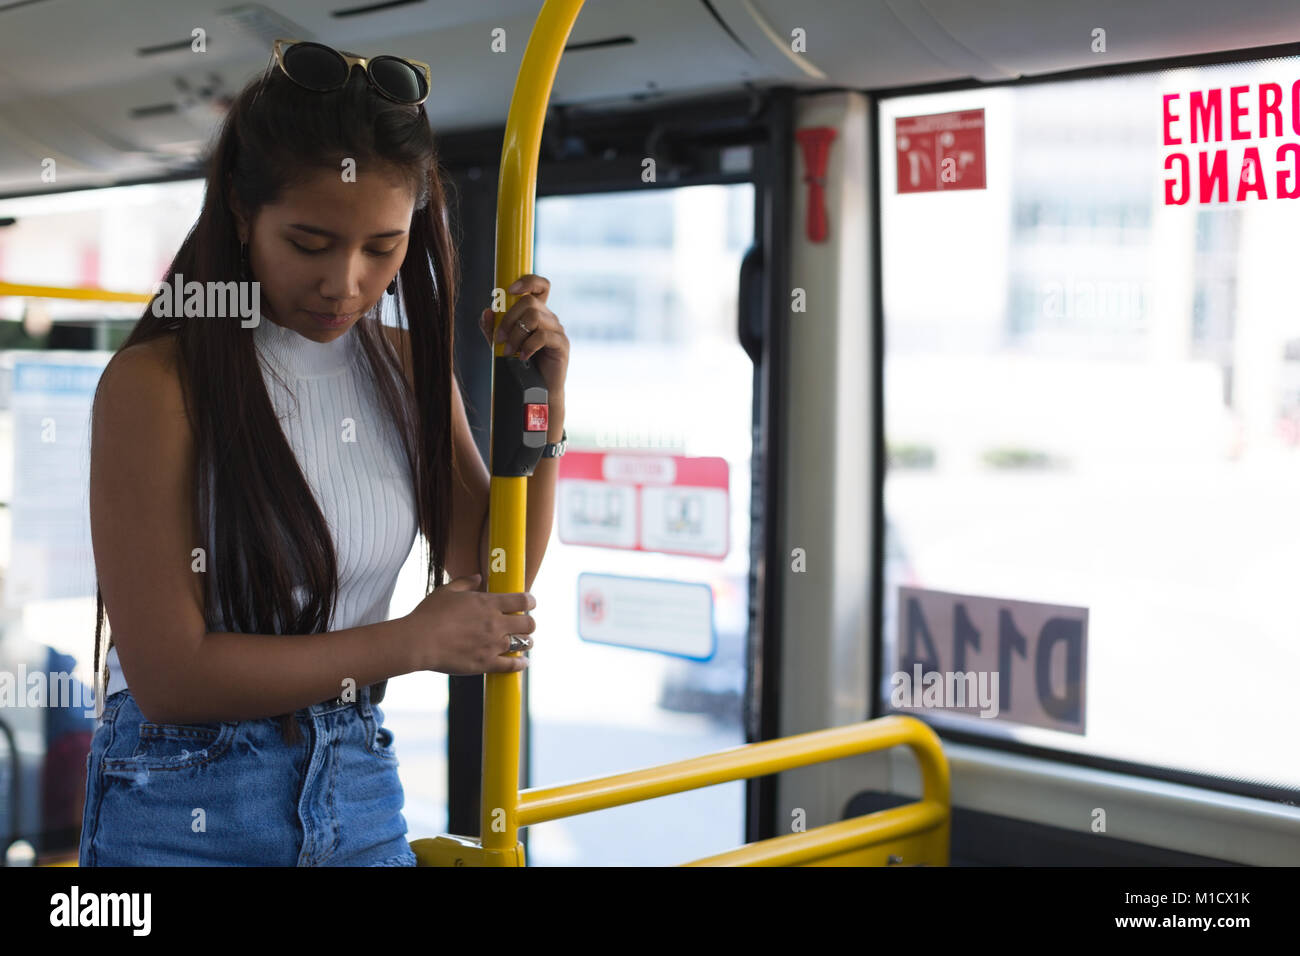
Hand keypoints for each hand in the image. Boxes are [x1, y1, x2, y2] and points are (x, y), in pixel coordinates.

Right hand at [406, 574, 536, 674]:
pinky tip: (523, 663)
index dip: (530, 601)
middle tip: (525, 624)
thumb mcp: (447, 591)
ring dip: (526, 642)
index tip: (530, 603)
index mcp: (488, 603)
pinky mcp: (486, 663)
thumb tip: (478, 577)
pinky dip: (520, 664)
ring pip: (524, 643)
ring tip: (524, 642)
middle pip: (529, 623)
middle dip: (529, 623)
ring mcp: (493, 644)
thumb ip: (465, 582)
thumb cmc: (429, 614)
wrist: (418, 641)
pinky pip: (512, 665)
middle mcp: (495, 623)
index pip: (522, 600)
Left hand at [480, 274, 568, 401]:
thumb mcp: (501, 344)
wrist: (537, 390)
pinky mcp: (562, 344)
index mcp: (537, 312)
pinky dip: (528, 346)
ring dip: (516, 335)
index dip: (527, 281)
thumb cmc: (520, 365)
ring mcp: (557, 330)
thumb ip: (492, 328)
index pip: (540, 285)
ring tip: (508, 352)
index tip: (509, 290)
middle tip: (499, 339)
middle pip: (529, 302)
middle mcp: (549, 317)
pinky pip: (543, 336)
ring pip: (534, 318)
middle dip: (509, 319)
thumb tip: (486, 312)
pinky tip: (522, 357)